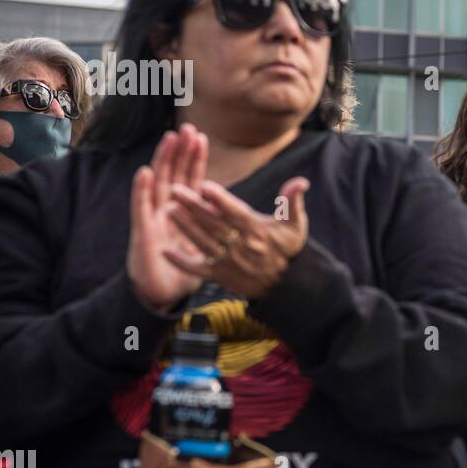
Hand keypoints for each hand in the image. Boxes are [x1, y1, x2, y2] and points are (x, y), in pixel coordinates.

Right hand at [127, 124, 208, 312]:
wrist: (163, 294)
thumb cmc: (185, 270)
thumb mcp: (210, 247)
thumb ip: (222, 229)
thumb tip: (243, 215)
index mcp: (183, 213)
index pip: (190, 180)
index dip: (194, 160)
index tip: (201, 137)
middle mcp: (166, 210)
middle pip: (174, 175)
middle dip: (180, 152)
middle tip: (187, 128)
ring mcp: (153, 219)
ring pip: (158, 184)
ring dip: (163, 162)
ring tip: (169, 140)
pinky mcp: (142, 232)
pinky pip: (141, 209)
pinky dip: (141, 190)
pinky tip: (144, 173)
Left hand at [162, 176, 310, 300]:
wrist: (286, 285)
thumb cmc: (288, 249)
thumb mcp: (296, 225)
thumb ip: (293, 202)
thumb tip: (301, 182)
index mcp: (257, 231)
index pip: (235, 213)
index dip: (220, 200)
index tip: (205, 186)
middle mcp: (240, 246)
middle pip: (213, 224)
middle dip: (193, 207)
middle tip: (175, 190)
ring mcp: (228, 262)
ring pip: (202, 242)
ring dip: (185, 227)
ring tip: (168, 210)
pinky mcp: (219, 276)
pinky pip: (198, 269)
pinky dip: (181, 262)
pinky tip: (165, 251)